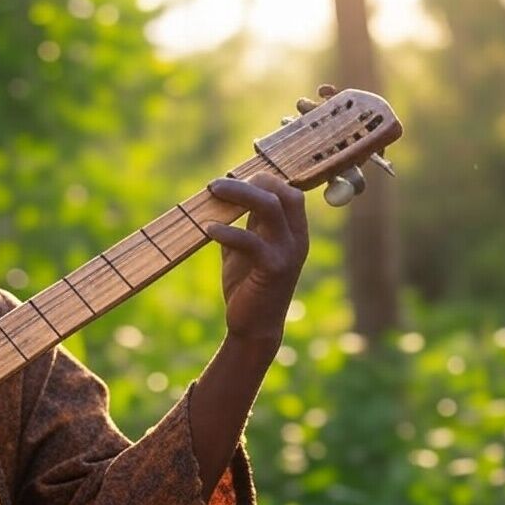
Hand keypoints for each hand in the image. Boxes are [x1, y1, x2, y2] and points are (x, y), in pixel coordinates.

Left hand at [203, 172, 308, 348]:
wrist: (253, 327)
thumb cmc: (248, 287)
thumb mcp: (244, 250)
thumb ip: (244, 225)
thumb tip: (224, 197)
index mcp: (293, 232)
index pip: (287, 191)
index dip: (262, 179)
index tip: (231, 178)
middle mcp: (297, 239)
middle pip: (283, 193)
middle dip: (252, 181)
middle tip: (216, 184)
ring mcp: (288, 253)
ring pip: (271, 208)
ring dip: (240, 195)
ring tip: (212, 192)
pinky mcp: (273, 270)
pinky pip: (252, 241)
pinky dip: (228, 231)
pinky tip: (208, 229)